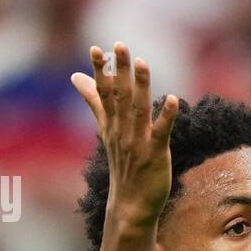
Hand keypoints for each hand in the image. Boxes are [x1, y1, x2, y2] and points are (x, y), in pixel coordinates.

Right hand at [70, 43, 178, 218]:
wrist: (131, 205)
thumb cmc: (123, 164)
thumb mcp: (107, 130)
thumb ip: (94, 102)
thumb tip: (76, 77)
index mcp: (111, 124)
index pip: (103, 93)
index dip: (100, 71)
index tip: (96, 48)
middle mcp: (122, 131)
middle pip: (120, 96)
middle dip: (120, 71)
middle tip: (120, 45)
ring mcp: (138, 143)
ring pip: (138, 110)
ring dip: (141, 86)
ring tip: (142, 63)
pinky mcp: (155, 155)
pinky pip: (161, 133)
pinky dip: (167, 117)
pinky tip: (173, 99)